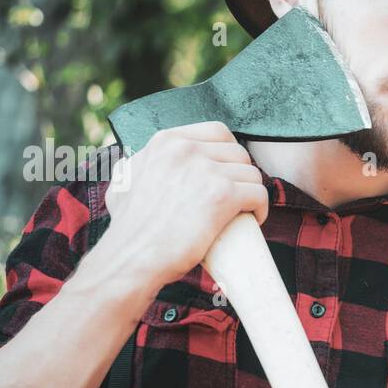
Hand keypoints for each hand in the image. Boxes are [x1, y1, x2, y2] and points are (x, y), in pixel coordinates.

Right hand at [104, 121, 267, 287]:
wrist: (131, 256)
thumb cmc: (128, 228)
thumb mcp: (125, 180)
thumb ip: (139, 164)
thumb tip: (143, 159)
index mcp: (166, 141)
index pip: (217, 132)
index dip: (229, 153)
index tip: (229, 173)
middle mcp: (187, 149)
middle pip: (238, 152)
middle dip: (242, 174)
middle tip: (239, 195)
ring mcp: (206, 170)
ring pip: (251, 173)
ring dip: (253, 192)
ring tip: (245, 210)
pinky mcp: (222, 195)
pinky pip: (259, 193)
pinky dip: (262, 208)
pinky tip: (254, 218)